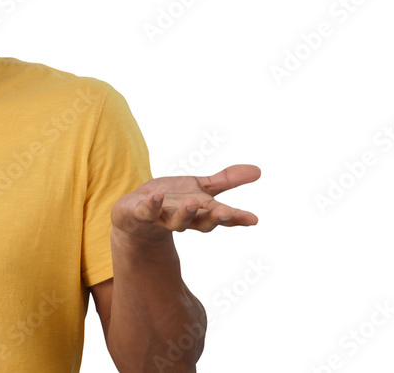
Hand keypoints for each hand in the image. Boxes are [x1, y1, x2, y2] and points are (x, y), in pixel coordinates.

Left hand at [110, 164, 259, 242]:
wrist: (135, 213)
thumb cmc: (171, 201)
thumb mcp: (200, 188)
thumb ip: (226, 181)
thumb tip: (258, 171)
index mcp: (201, 213)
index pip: (222, 217)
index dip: (237, 218)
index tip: (253, 219)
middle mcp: (185, 219)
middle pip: (202, 222)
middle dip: (214, 218)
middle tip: (226, 212)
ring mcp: (163, 219)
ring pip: (177, 222)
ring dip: (185, 213)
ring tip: (192, 202)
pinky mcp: (141, 213)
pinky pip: (147, 211)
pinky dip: (152, 204)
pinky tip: (156, 195)